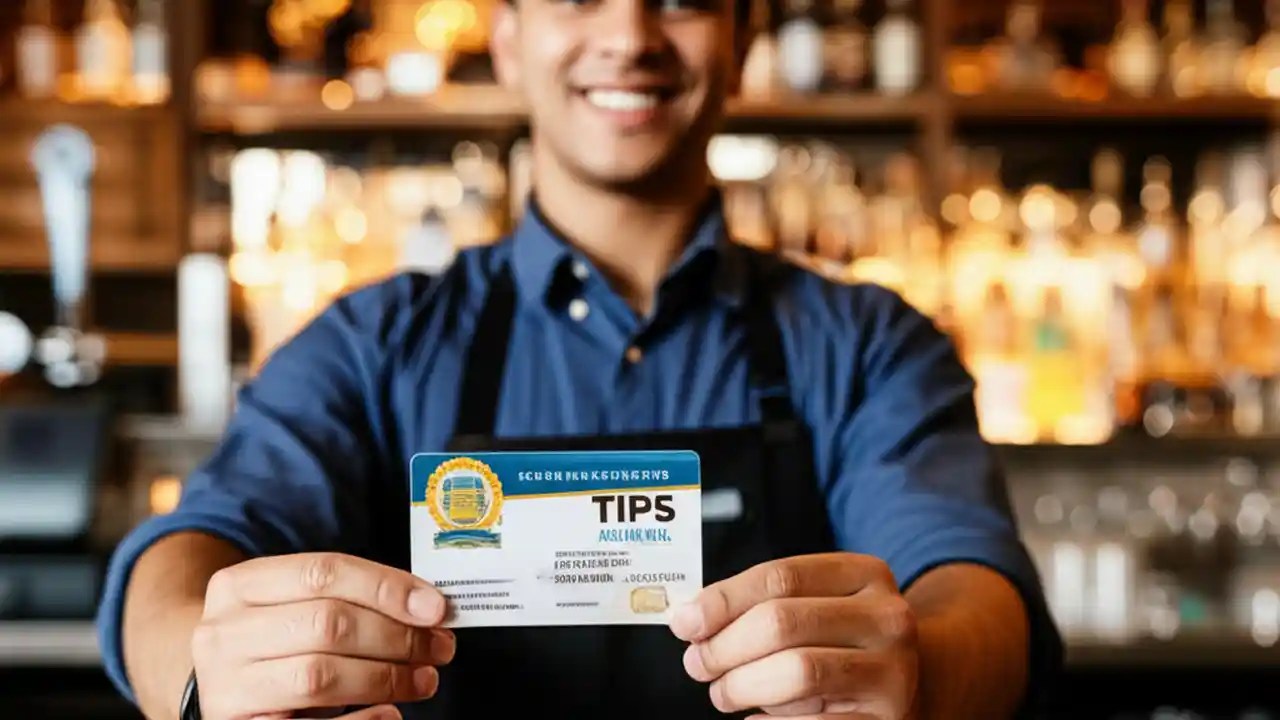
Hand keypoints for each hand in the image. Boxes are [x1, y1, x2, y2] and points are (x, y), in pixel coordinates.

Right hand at [191, 552, 454, 719]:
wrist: (211, 689)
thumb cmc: (271, 641)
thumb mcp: (294, 607)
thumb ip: (350, 599)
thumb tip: (427, 607)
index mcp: (239, 585)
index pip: (323, 572)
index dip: (387, 588)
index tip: (436, 608)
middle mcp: (222, 633)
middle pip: (327, 623)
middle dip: (396, 636)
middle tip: (439, 647)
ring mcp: (224, 685)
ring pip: (319, 675)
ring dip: (386, 678)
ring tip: (424, 679)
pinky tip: (390, 713)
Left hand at [669, 553, 917, 719]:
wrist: (915, 682)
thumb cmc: (846, 639)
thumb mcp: (818, 605)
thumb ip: (761, 602)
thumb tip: (692, 618)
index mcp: (865, 575)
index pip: (779, 576)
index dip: (722, 600)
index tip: (685, 622)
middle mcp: (888, 618)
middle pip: (782, 622)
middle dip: (725, 647)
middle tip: (698, 663)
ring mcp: (894, 672)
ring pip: (797, 672)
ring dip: (743, 686)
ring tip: (724, 692)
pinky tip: (757, 718)